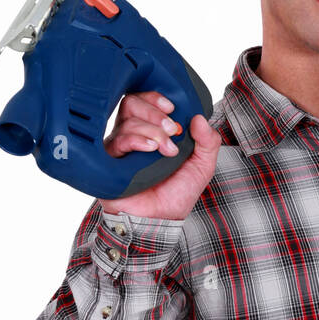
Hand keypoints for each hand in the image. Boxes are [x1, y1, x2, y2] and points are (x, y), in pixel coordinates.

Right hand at [98, 91, 221, 219]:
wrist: (161, 221)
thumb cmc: (176, 195)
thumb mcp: (202, 166)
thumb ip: (208, 142)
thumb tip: (199, 118)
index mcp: (152, 131)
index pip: (145, 101)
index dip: (156, 98)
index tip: (172, 107)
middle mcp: (133, 136)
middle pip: (132, 103)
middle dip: (155, 112)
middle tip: (172, 129)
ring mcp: (120, 148)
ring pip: (127, 120)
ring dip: (151, 130)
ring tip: (167, 149)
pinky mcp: (110, 162)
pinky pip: (117, 140)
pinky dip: (136, 139)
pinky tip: (150, 149)